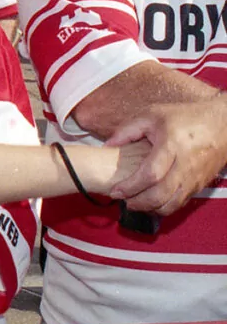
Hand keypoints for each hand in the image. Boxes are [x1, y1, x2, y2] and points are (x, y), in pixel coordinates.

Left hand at [107, 98, 226, 213]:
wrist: (223, 124)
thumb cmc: (185, 117)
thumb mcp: (152, 115)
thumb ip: (128, 130)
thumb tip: (108, 146)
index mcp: (172, 146)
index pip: (150, 174)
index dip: (131, 186)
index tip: (115, 191)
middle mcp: (186, 165)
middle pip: (161, 194)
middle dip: (139, 202)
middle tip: (123, 201)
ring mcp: (195, 177)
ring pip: (173, 203)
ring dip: (152, 209)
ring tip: (135, 204)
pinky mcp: (200, 184)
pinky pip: (181, 202)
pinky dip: (165, 207)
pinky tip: (152, 203)